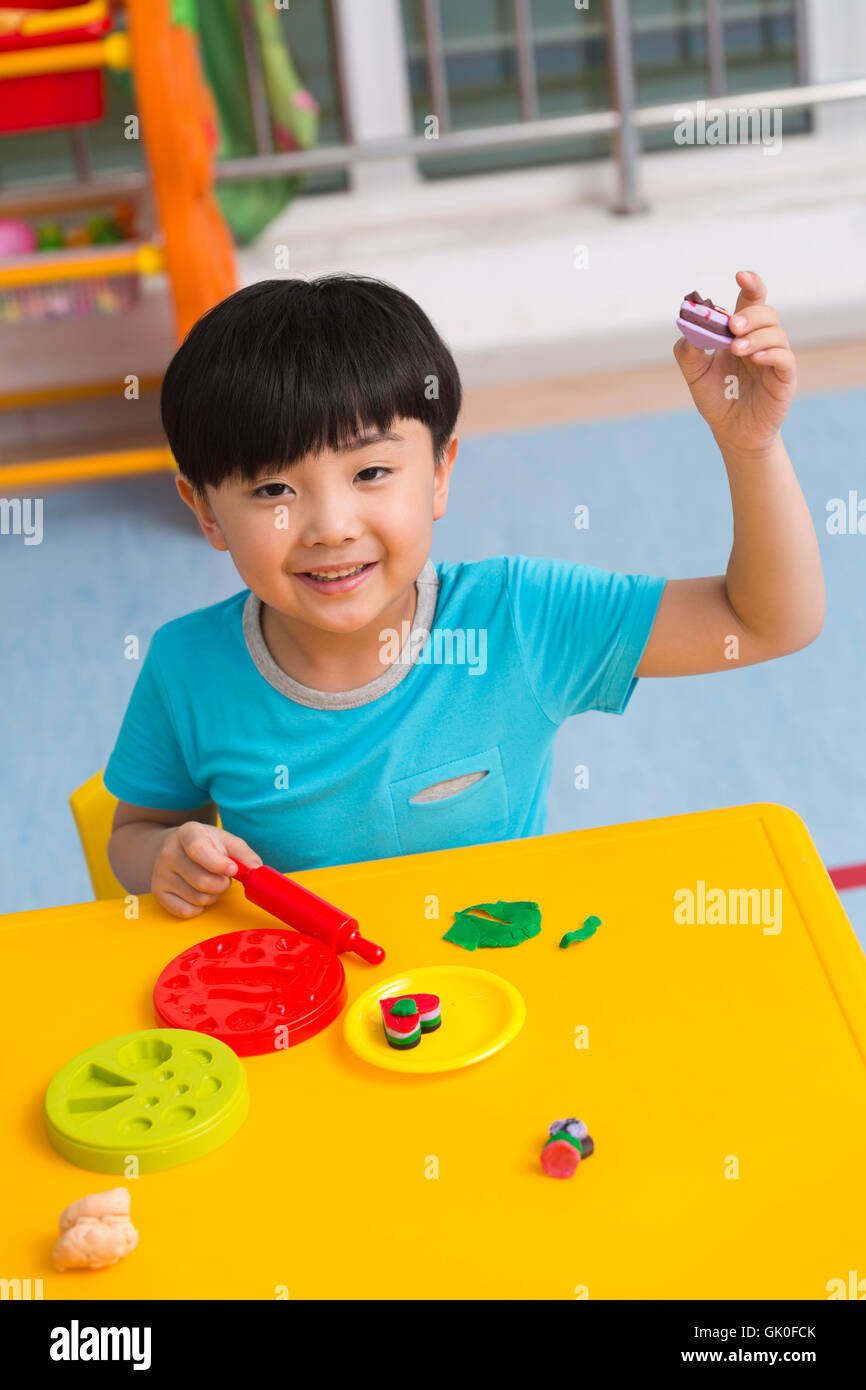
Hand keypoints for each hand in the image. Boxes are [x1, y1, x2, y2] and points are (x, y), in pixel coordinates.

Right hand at [152, 822, 261, 918]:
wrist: (177, 849)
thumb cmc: (208, 845)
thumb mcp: (227, 841)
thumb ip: (244, 854)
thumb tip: (256, 870)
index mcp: (187, 833)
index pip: (198, 851)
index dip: (219, 864)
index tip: (233, 870)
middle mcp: (168, 852)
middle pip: (202, 881)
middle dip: (222, 884)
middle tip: (224, 878)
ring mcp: (160, 873)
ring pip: (197, 898)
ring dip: (212, 896)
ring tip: (211, 883)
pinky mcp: (158, 892)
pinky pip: (186, 911)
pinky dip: (199, 907)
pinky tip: (198, 893)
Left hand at [674, 270, 796, 454]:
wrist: (731, 433)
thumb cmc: (717, 398)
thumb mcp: (695, 374)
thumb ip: (688, 351)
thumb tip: (687, 326)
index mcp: (742, 333)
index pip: (752, 300)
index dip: (751, 284)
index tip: (740, 275)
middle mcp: (761, 341)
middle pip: (766, 313)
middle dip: (750, 315)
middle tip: (732, 326)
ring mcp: (775, 359)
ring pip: (776, 334)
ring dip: (756, 336)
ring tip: (736, 349)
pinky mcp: (784, 379)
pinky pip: (784, 359)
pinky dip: (771, 354)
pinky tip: (755, 358)